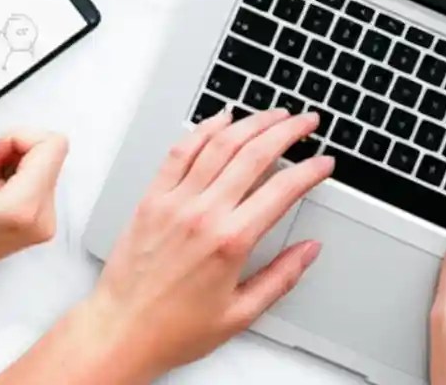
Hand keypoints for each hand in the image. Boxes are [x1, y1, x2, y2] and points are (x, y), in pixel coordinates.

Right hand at [0, 95, 68, 286]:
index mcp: (23, 208)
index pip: (51, 144)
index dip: (15, 139)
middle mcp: (41, 218)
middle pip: (46, 152)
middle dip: (8, 152)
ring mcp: (42, 223)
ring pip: (39, 164)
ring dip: (6, 165)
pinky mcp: (36, 223)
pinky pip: (34, 179)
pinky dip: (8, 179)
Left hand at [73, 109, 333, 382]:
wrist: (120, 331)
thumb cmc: (174, 329)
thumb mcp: (241, 313)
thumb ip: (282, 277)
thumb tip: (310, 250)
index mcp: (231, 242)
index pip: (282, 190)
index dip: (310, 171)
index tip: (324, 163)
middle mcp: (203, 214)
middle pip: (254, 154)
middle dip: (287, 132)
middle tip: (306, 122)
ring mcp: (175, 201)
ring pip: (220, 144)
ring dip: (252, 122)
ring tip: (273, 114)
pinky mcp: (152, 198)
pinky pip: (180, 152)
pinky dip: (203, 129)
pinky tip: (221, 120)